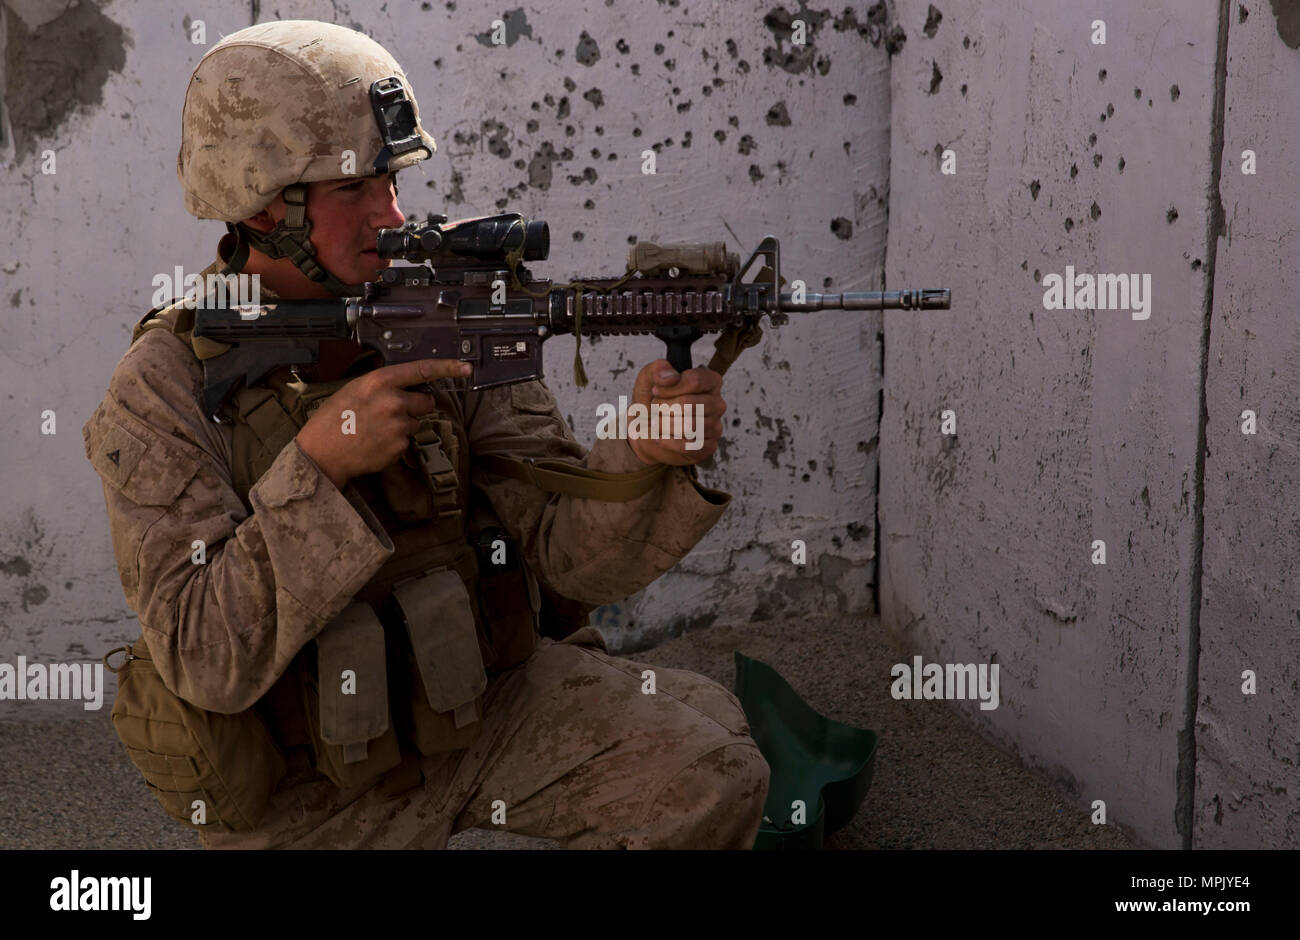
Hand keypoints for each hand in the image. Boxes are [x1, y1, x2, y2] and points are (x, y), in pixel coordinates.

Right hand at [296, 358, 469, 488]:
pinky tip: (376, 442)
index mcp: (380, 382)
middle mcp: (393, 401)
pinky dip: (396, 442)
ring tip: (376, 429)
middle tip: (392, 413)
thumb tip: (405, 385)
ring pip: (416, 422)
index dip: (447, 368)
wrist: (322, 453)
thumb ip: (382, 385)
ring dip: (403, 425)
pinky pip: (408, 441)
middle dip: (416, 406)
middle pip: (426, 401)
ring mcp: (399, 425)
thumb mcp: (354, 389)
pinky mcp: (400, 446)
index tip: (465, 367)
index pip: (422, 370)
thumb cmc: (333, 420)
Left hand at [627, 359, 725, 465]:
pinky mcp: (708, 446)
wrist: (644, 428)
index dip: (671, 387)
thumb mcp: (649, 378)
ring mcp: (715, 426)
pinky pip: (691, 446)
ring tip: (657, 422)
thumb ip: (659, 370)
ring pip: (689, 426)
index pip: (696, 381)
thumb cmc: (652, 400)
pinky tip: (662, 438)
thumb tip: (671, 376)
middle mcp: (717, 403)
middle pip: (690, 404)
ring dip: (665, 425)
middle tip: (655, 409)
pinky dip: (670, 442)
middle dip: (664, 408)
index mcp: (710, 381)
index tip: (656, 391)